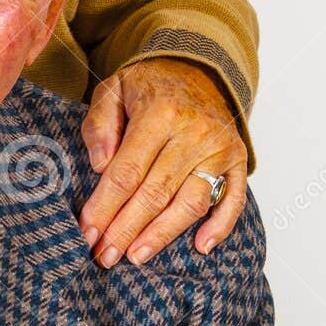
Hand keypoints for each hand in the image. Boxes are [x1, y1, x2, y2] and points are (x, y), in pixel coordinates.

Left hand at [78, 57, 246, 266]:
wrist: (198, 68)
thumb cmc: (149, 85)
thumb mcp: (113, 88)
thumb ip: (100, 124)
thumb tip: (100, 166)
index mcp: (159, 113)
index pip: (127, 172)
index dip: (105, 206)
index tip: (87, 231)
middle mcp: (193, 133)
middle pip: (156, 193)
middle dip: (126, 229)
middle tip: (104, 256)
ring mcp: (219, 149)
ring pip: (191, 203)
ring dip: (162, 235)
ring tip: (136, 257)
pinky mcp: (238, 160)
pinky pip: (232, 200)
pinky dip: (219, 227)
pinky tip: (200, 248)